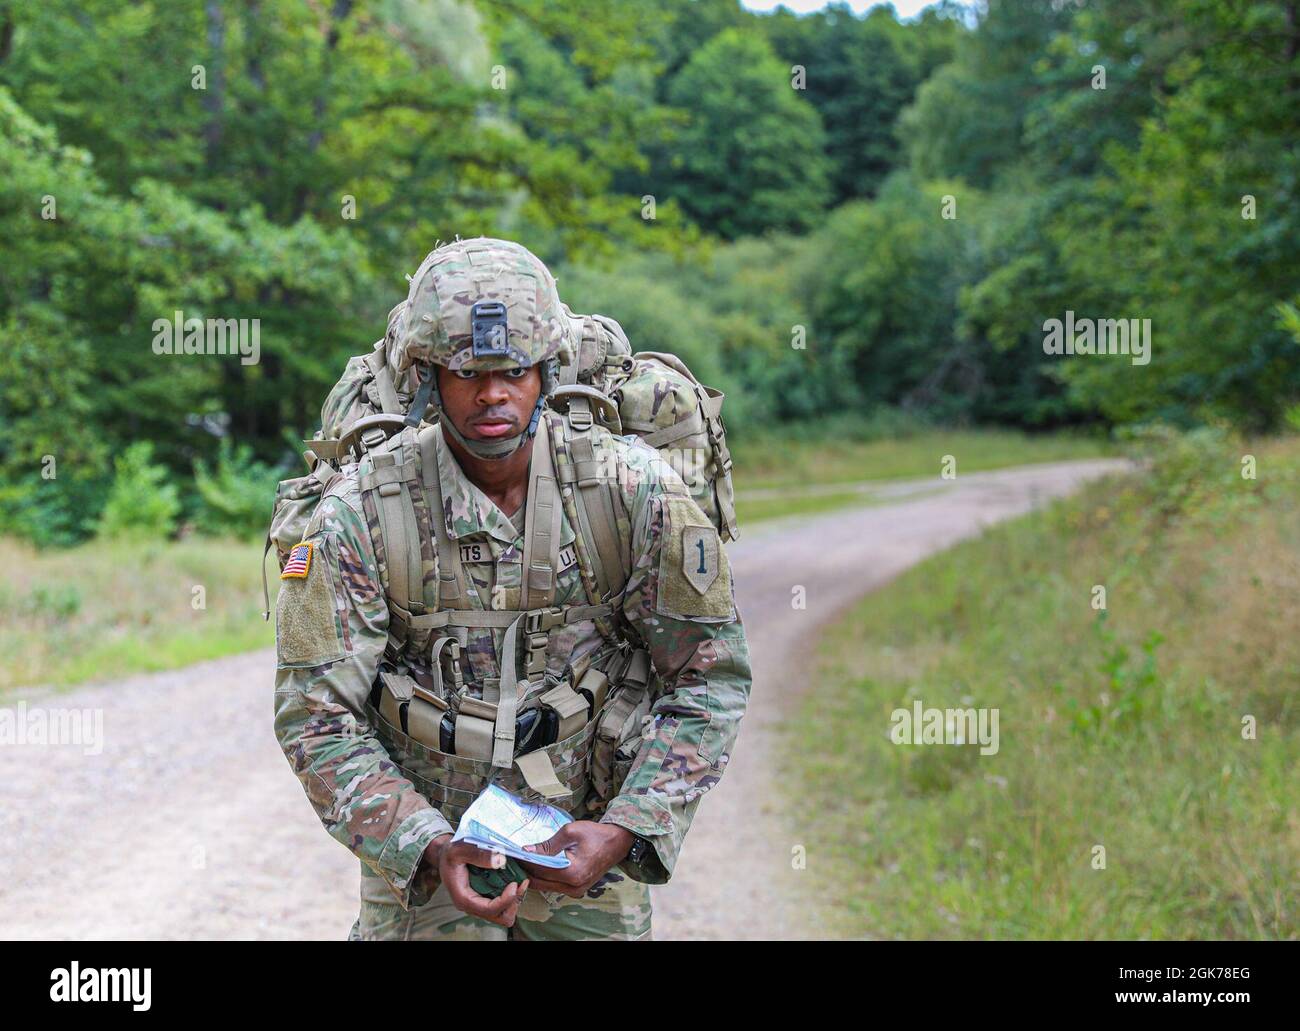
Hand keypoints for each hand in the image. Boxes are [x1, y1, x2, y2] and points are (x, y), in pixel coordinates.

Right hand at [429, 833, 530, 927]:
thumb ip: (477, 854)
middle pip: (500, 918)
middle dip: (513, 903)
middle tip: (520, 884)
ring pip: (504, 914)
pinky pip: (503, 905)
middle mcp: (472, 905)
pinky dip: (512, 896)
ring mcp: (479, 903)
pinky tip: (515, 880)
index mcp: (463, 898)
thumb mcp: (458, 850)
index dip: (505, 900)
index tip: (514, 885)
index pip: (489, 910)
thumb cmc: (449, 854)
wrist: (445, 856)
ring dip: (515, 900)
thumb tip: (499, 860)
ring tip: (520, 882)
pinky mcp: (485, 898)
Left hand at [518, 821, 633, 897]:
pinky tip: (538, 866)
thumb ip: (548, 844)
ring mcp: (575, 891)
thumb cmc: (595, 834)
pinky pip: (554, 886)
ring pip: (545, 886)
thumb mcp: (570, 832)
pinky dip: (544, 877)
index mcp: (572, 872)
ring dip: (534, 874)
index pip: (539, 869)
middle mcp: (573, 887)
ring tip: (524, 860)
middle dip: (526, 869)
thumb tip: (526, 850)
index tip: (513, 853)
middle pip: (539, 881)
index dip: (524, 861)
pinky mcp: (576, 890)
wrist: (617, 842)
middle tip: (515, 857)